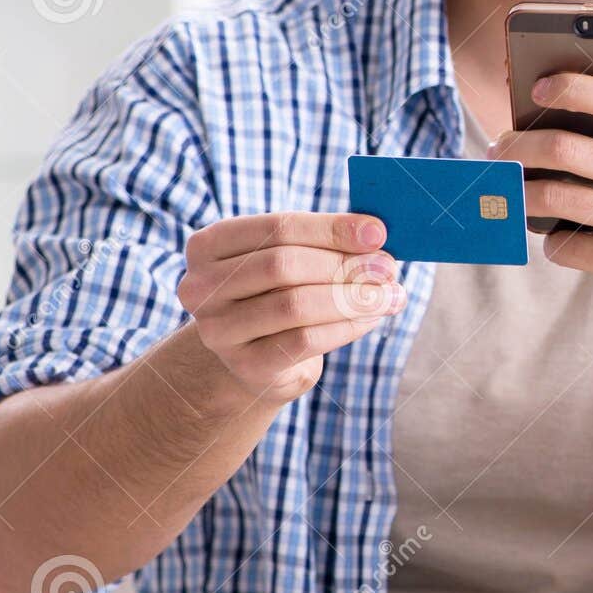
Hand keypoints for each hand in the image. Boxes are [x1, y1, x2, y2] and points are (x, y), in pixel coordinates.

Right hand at [177, 212, 402, 406]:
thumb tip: (375, 233)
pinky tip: (372, 317)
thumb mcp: (289, 257)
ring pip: (296, 305)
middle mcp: (202, 286)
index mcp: (209, 244)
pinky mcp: (245, 365)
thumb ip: (322, 240)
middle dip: (344, 264)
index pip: (278, 227)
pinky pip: (305, 341)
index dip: (331, 228)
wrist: (256, 356)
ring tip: (390, 294)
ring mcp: (218, 330)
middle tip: (387, 267)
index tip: (378, 233)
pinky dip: (347, 327)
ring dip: (352, 297)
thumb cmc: (278, 292)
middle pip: (283, 265)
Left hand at [487, 72, 592, 330]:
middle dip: (518, 146)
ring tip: (516, 195)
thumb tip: (554, 130)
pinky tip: (563, 240)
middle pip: (564, 146)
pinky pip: (564, 245)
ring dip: (524, 195)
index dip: (569, 87)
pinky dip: (554, 242)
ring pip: (553, 196)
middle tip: (500, 151)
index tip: (536, 88)